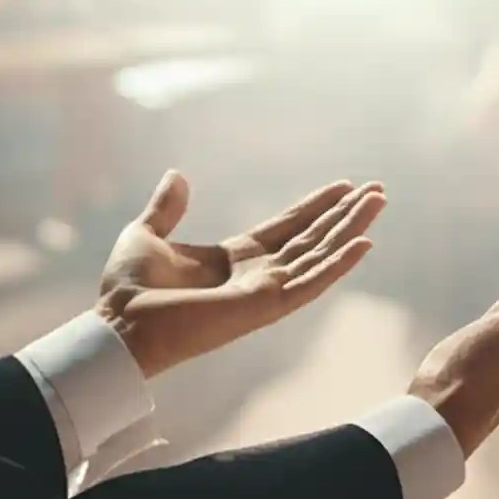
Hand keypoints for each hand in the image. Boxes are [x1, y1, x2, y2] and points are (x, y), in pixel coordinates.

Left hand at [99, 170, 385, 376]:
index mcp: (235, 258)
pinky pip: (312, 283)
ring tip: (379, 201)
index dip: (316, 206)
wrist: (120, 323)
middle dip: (346, 213)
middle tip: (378, 190)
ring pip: (320, 253)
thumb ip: (167, 208)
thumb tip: (178, 176)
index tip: (344, 187)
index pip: (287, 227)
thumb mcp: (145, 234)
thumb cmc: (127, 289)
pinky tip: (365, 244)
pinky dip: (339, 264)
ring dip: (352, 227)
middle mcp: (258, 274)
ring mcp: (266, 291)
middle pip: (313, 237)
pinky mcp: (267, 306)